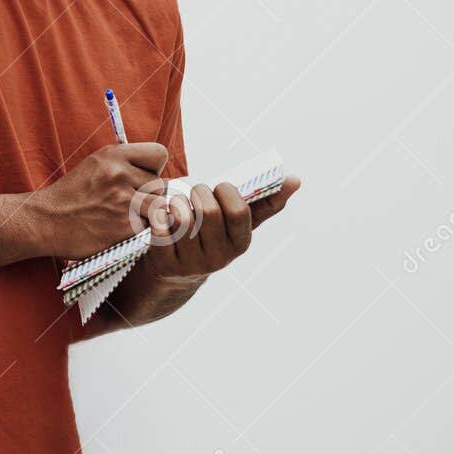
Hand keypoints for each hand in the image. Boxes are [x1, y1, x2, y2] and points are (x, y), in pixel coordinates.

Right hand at [39, 142, 169, 257]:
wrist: (46, 221)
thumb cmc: (71, 195)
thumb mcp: (94, 165)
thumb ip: (124, 163)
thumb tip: (158, 171)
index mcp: (113, 155)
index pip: (159, 154)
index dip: (154, 167)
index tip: (140, 177)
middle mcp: (119, 174)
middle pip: (160, 183)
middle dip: (148, 193)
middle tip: (126, 201)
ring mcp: (123, 200)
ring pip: (158, 205)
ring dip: (146, 213)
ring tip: (124, 214)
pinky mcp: (125, 226)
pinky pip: (149, 226)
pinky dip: (138, 229)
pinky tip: (118, 227)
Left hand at [140, 174, 302, 281]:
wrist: (174, 272)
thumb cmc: (210, 236)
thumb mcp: (236, 224)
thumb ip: (265, 203)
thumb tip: (296, 180)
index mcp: (240, 244)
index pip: (238, 211)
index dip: (225, 191)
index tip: (219, 187)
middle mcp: (219, 258)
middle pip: (208, 212)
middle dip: (199, 191)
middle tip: (195, 190)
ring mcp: (191, 263)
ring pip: (182, 218)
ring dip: (176, 200)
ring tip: (177, 200)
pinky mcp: (165, 264)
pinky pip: (159, 227)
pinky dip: (157, 213)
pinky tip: (161, 214)